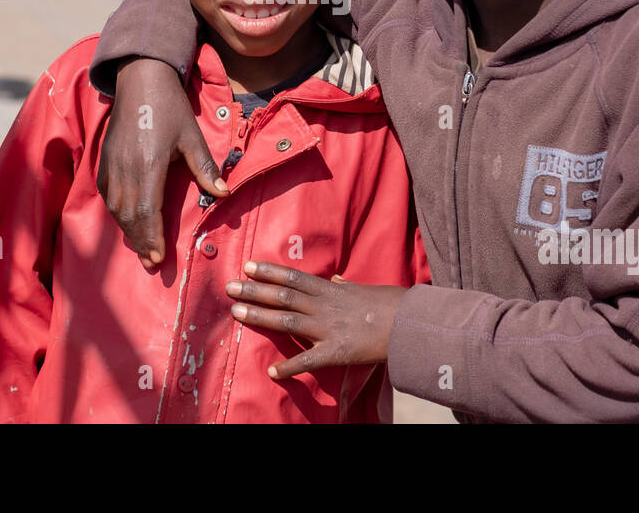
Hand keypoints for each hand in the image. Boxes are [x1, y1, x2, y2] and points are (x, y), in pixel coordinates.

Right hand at [96, 58, 227, 269]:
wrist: (140, 80)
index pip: (146, 211)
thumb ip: (205, 167)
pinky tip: (127, 221)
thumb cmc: (170, 107)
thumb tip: (223, 193)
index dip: (152, 236)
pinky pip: (108, 194)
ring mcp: (112, 164)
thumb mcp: (192, 136)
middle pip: (129, 215)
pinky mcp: (105, 159)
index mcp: (149, 165)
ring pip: (116, 207)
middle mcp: (126, 168)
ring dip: (128, 231)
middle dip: (140, 241)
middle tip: (151, 262)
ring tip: (141, 248)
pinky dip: (117, 212)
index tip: (158, 256)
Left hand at [226, 261, 406, 379]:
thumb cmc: (391, 303)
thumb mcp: (365, 289)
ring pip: (287, 321)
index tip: (248, 266)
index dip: (269, 271)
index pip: (294, 276)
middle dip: (254, 290)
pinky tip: (272, 372)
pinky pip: (308, 360)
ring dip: (259, 316)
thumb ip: (346, 286)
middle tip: (229, 287)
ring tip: (236, 312)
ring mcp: (328, 329)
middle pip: (283, 296)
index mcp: (331, 290)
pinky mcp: (336, 352)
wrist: (410, 323)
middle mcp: (324, 306)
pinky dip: (290, 367)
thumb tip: (336, 279)